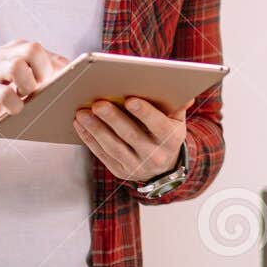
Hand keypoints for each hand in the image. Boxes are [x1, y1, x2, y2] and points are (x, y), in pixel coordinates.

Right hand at [0, 39, 67, 128]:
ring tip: (26, 97)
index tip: (68, 84)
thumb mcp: (11, 77)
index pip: (44, 51)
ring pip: (17, 65)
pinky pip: (2, 93)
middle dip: (44, 70)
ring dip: (28, 84)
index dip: (60, 68)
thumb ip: (34, 74)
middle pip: (32, 49)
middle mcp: (1, 56)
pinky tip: (15, 110)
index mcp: (13, 51)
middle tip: (42, 89)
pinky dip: (14, 103)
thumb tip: (68, 80)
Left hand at [73, 96, 188, 181]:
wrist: (163, 167)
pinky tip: (80, 124)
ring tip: (82, 113)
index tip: (130, 100)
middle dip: (113, 119)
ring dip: (96, 129)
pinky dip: (89, 139)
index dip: (144, 113)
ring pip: (114, 146)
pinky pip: (102, 154)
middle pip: (131, 136)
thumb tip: (185, 95)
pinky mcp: (120, 171)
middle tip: (98, 104)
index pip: (158, 125)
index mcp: (171, 139)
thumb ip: (178, 106)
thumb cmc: (166, 134)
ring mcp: (136, 166)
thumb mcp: (176, 121)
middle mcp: (155, 155)